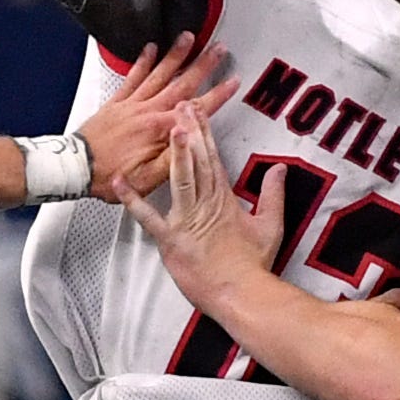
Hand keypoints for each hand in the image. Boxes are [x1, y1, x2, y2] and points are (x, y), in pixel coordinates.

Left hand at [74, 32, 232, 202]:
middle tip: (218, 49)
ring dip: (175, 55)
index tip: (232, 82)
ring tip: (188, 38)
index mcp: (160, 130)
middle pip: (182, 83)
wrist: (76, 168)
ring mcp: (132, 105)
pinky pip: (132, 77)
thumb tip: (194, 140)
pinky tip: (150, 49)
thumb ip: (175, 158)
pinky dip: (142, 62)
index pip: (197, 109)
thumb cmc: (111, 176)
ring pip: (159, 74)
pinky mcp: (117, 103)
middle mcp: (147, 112)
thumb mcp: (149, 178)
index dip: (218, 95)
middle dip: (203, 65)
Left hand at [116, 107, 273, 292]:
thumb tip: (280, 168)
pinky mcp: (172, 240)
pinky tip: (120, 182)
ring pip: (180, 180)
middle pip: (197, 162)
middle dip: (189, 131)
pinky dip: (133, 200)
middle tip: (180, 105)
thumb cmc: (253, 265)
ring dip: (174, 153)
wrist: (241, 294)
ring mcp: (187, 221)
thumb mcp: (271, 225)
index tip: (197, 111)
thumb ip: (273, 194)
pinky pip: (148, 218)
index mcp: (224, 200)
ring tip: (168, 126)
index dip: (205, 133)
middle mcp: (206, 205)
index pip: (213, 159)